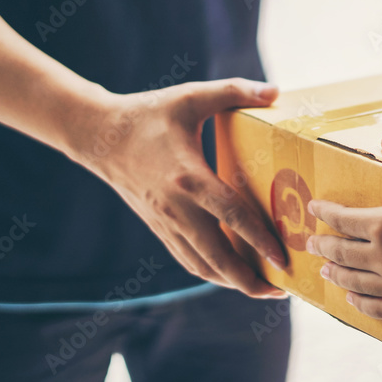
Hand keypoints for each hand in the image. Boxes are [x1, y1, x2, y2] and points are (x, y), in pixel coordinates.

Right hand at [74, 78, 286, 298]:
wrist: (99, 136)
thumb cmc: (148, 114)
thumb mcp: (191, 96)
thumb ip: (234, 91)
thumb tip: (276, 91)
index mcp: (190, 178)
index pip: (232, 216)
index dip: (260, 240)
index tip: (283, 258)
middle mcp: (177, 208)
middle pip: (217, 258)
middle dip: (249, 281)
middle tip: (280, 291)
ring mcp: (165, 222)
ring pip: (201, 266)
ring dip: (231, 282)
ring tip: (262, 288)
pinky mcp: (158, 227)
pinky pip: (187, 259)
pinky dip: (210, 272)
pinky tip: (230, 274)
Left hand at [306, 129, 381, 320]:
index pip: (343, 219)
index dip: (325, 213)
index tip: (314, 209)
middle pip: (342, 254)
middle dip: (323, 247)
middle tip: (310, 244)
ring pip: (355, 284)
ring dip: (336, 275)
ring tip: (326, 272)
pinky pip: (378, 309)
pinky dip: (360, 304)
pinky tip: (354, 299)